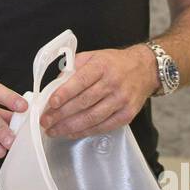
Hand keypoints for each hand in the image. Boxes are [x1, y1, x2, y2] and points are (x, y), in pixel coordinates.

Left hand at [40, 44, 155, 137]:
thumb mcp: (92, 56)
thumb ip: (72, 68)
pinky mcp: (127, 115)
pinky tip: (71, 133)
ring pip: (92, 117)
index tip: (50, 103)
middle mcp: (113, 83)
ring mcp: (121, 100)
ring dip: (70, 126)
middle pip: (84, 102)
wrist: (144, 69)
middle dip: (61, 114)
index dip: (65, 93)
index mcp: (102, 66)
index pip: (81, 80)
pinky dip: (85, 132)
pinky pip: (103, 127)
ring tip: (54, 130)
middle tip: (45, 121)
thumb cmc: (114, 63)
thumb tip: (54, 85)